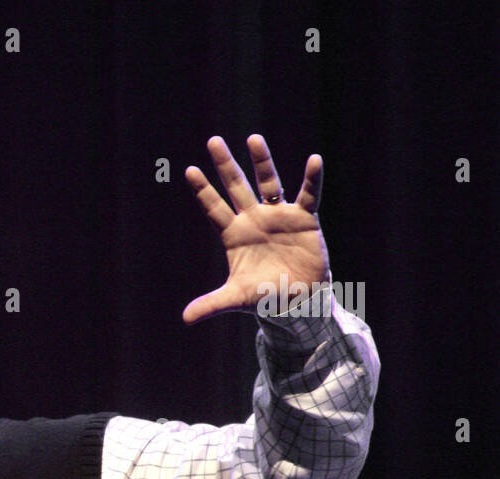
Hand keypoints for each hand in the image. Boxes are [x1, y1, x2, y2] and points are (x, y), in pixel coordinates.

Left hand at [183, 133, 329, 323]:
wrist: (298, 301)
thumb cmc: (264, 297)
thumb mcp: (236, 298)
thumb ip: (211, 304)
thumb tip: (185, 319)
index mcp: (234, 235)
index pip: (214, 208)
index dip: (203, 190)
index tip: (189, 170)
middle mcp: (254, 220)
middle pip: (236, 186)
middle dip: (225, 165)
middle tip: (212, 141)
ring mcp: (278, 216)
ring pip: (269, 183)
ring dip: (262, 161)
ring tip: (253, 138)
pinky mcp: (304, 219)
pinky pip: (309, 195)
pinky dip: (311, 179)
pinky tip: (314, 160)